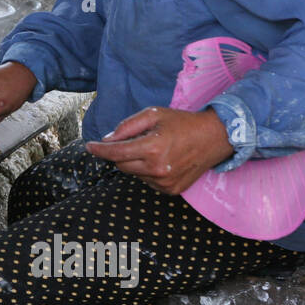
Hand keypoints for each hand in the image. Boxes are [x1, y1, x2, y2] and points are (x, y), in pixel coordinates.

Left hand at [85, 106, 234, 194]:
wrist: (214, 138)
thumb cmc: (182, 123)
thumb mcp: (153, 114)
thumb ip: (127, 126)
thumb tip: (108, 139)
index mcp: (152, 148)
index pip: (115, 153)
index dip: (99, 150)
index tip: (89, 147)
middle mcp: (157, 169)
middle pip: (121, 165)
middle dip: (120, 153)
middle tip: (134, 140)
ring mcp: (164, 182)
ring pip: (134, 174)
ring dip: (135, 162)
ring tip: (154, 148)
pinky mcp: (171, 190)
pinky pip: (147, 181)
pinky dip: (147, 171)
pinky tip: (162, 160)